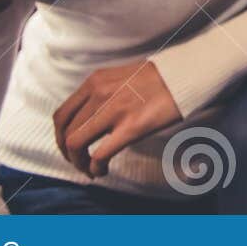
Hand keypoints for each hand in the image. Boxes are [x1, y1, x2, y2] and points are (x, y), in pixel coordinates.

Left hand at [54, 61, 181, 177]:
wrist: (186, 75)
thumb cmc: (159, 77)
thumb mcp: (120, 77)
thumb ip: (102, 92)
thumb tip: (91, 115)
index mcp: (95, 82)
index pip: (62, 115)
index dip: (60, 137)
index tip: (68, 147)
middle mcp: (99, 94)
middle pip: (66, 132)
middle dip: (68, 153)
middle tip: (78, 162)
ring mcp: (113, 111)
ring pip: (76, 144)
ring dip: (79, 162)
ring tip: (89, 169)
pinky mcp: (130, 127)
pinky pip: (100, 154)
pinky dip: (95, 167)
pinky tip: (102, 170)